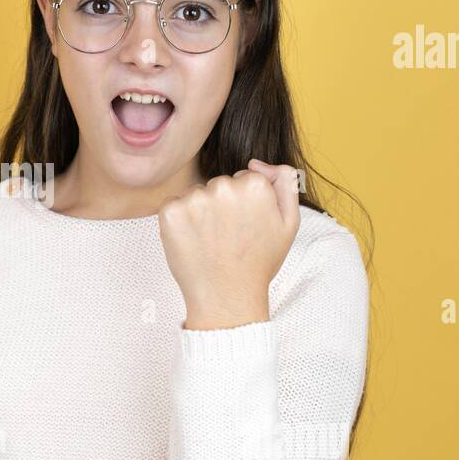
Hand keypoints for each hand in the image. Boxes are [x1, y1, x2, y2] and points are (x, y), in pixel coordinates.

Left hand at [158, 159, 301, 329]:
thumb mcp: (289, 222)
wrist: (227, 297)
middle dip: (222, 205)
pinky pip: (174, 205)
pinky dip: (180, 222)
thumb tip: (256, 162)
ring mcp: (194, 199)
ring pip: (196, 195)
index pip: (244, 179)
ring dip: (200, 213)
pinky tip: (193, 242)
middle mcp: (223, 186)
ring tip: (211, 242)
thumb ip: (284, 182)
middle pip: (219, 185)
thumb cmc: (259, 261)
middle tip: (229, 237)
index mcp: (254, 185)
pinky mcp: (170, 212)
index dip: (245, 204)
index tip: (246, 226)